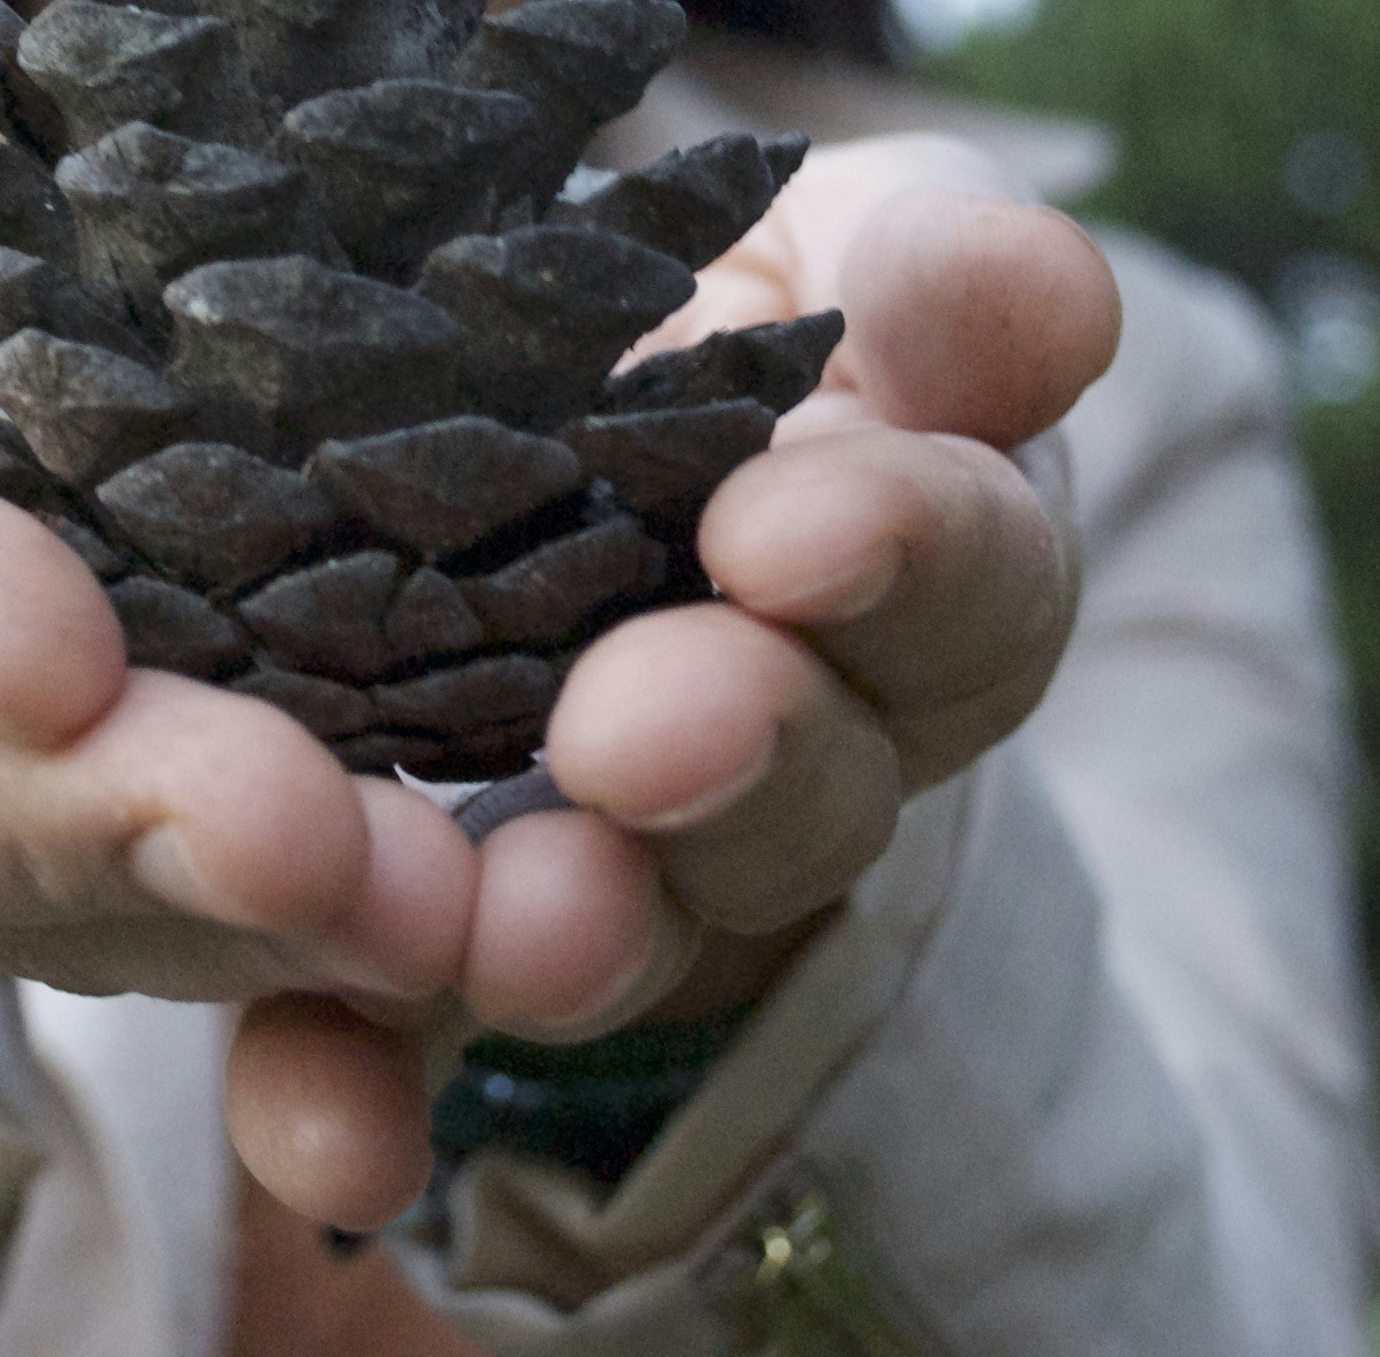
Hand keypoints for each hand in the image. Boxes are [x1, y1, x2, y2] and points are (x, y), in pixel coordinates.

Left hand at [228, 134, 1119, 1225]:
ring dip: (572, 934)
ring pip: (620, 926)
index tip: (789, 526)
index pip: (964, 576)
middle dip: (736, 759)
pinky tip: (322, 1132)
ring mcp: (619, 870)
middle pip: (807, 789)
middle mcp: (794, 756)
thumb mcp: (840, 248)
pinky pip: (392, 1044)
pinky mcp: (419, 951)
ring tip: (506, 918)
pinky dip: (357, 1098)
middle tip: (637, 731)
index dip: (897, 553)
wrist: (489, 395)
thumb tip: (1057, 293)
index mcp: (922, 574)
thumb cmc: (714, 304)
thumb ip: (936, 270)